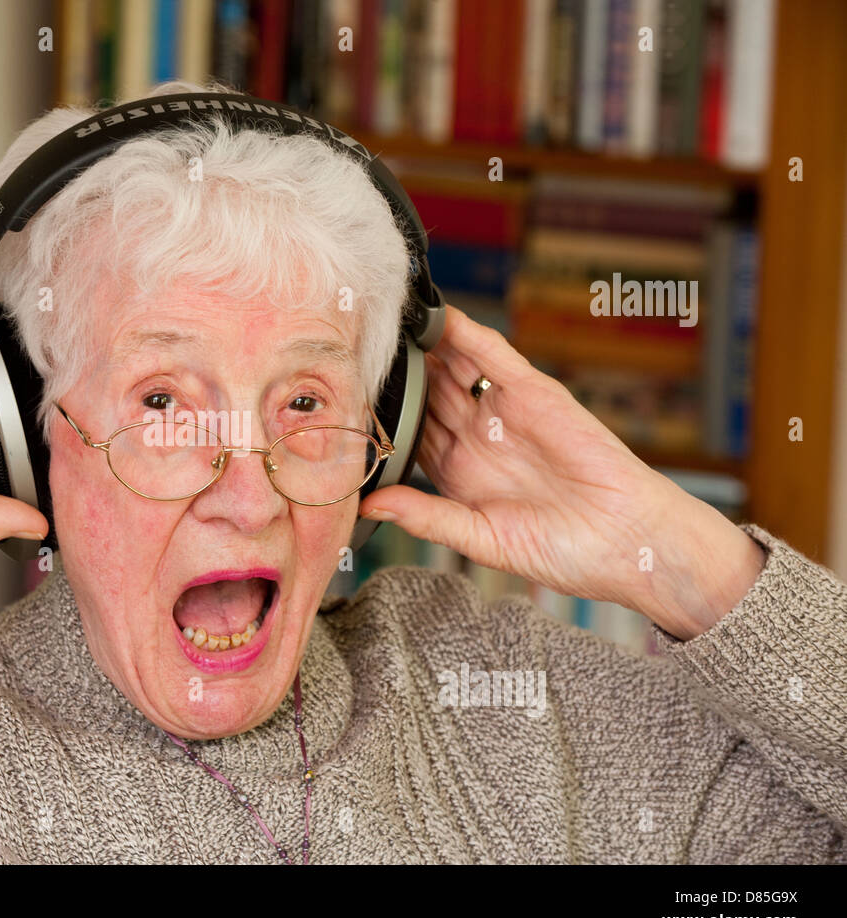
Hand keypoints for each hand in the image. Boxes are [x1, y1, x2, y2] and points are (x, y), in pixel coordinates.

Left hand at [359, 305, 764, 639]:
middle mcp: (477, 436)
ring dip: (423, 346)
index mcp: (459, 472)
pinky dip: (469, 336)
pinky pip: (496, 359)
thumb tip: (368, 507)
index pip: (407, 433)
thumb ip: (425, 517)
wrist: (627, 544)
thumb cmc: (563, 551)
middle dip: (392, 372)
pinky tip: (440, 320)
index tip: (338, 396)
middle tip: (351, 342)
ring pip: (453, 368)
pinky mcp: (535, 395)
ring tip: (386, 319)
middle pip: (424, 393)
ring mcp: (505, 412)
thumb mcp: (478, 538)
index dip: (377, 415)